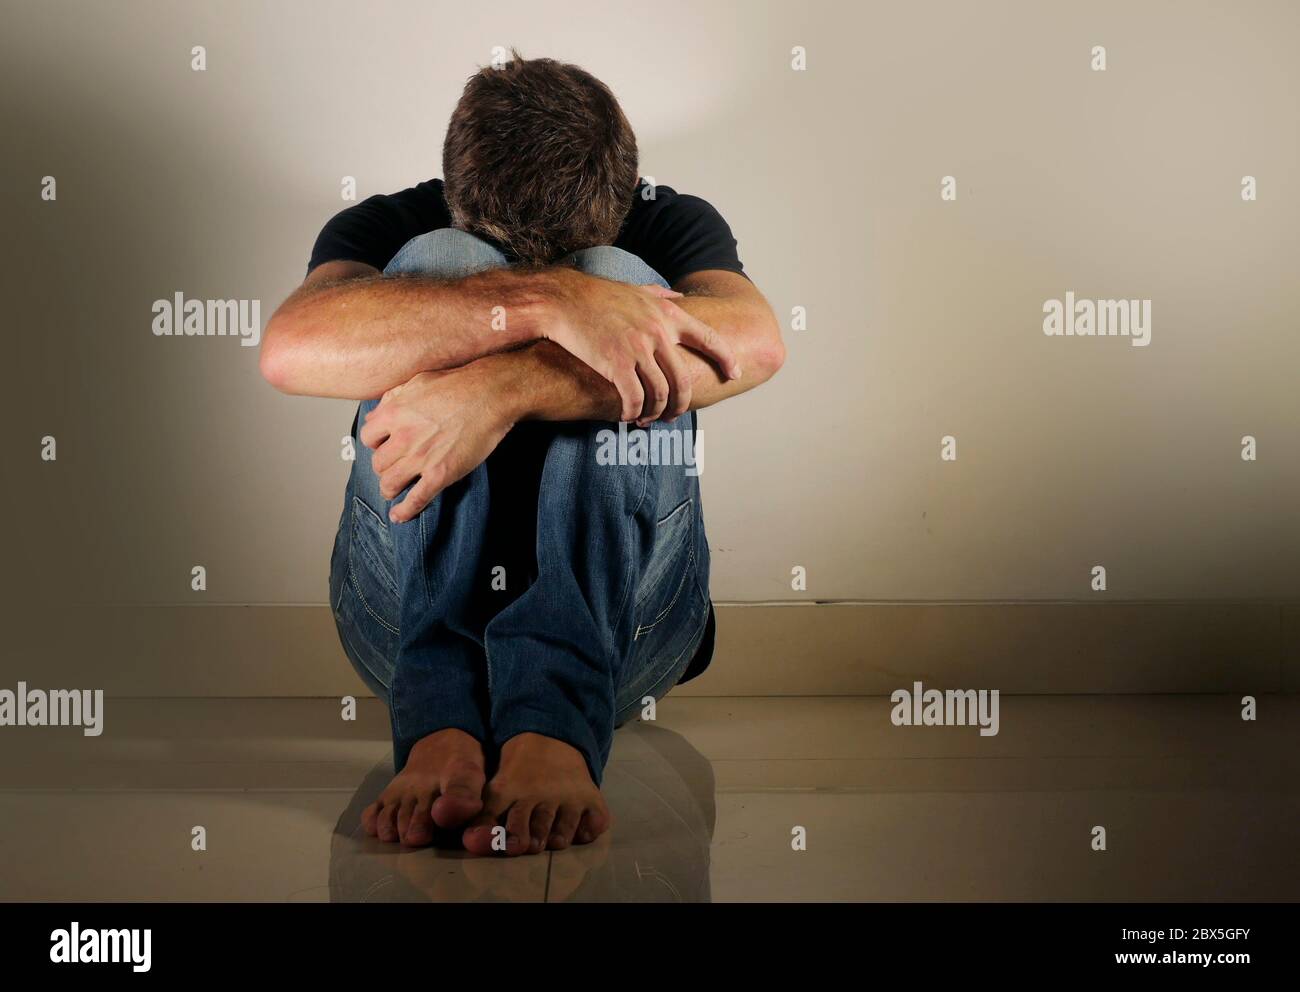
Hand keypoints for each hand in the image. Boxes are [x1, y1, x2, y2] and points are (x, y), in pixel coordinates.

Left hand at [360, 366, 515, 522]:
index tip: (384, 447)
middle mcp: (403, 437)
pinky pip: (416, 499)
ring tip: (395, 490)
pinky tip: (399, 516)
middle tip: (394, 467)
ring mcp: (421, 458)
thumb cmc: (459, 384)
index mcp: (394, 414)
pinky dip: (405, 511)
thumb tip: (376, 415)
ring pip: (390, 483)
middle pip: (378, 463)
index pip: (367, 437)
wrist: (490, 394)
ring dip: (390, 489)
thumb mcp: (418, 382)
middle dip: (384, 467)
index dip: (375, 444)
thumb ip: (394, 398)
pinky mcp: (441, 474)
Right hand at [541, 269, 741, 424]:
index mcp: (667, 315)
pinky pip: (634, 400)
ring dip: (655, 413)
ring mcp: (638, 350)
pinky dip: (632, 413)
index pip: (709, 339)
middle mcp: (658, 333)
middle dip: (682, 404)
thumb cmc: (597, 295)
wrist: (563, 300)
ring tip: (647, 419)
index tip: (735, 374)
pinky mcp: (616, 365)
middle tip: (674, 415)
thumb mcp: (636, 289)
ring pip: (659, 395)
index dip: (726, 359)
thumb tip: (681, 296)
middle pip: (683, 380)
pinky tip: (626, 416)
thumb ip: (661, 295)